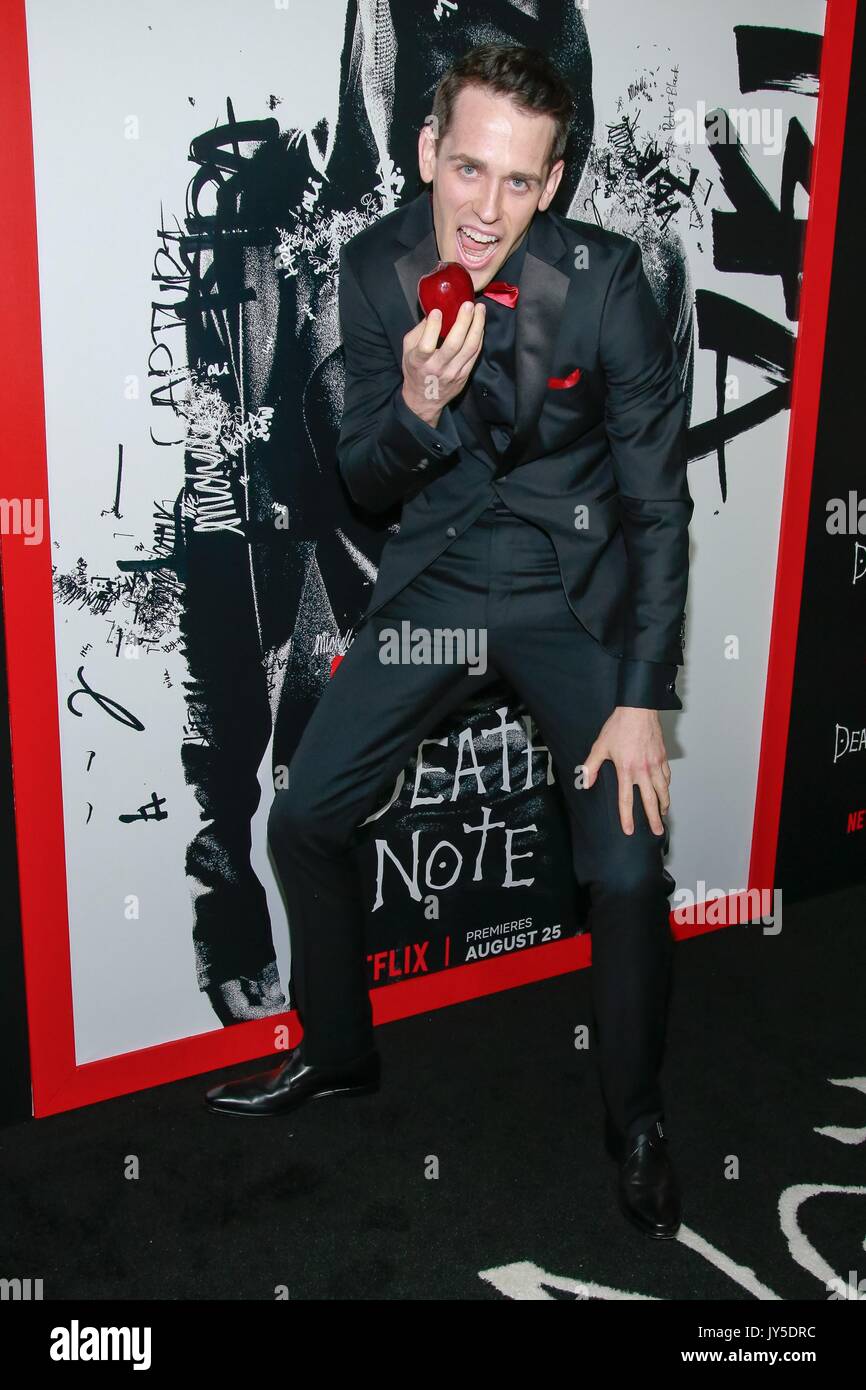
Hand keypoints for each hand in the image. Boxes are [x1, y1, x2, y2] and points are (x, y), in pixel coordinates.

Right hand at [401, 300, 485, 427]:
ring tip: (480, 309)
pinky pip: (475, 354)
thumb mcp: (408, 350)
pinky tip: (480, 324)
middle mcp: (437, 368)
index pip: (427, 345)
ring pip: (470, 348)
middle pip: (454, 344)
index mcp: (419, 362)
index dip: (433, 327)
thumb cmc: (415, 370)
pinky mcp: (464, 375)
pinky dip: (479, 337)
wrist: (425, 399)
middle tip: (469, 304)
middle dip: (464, 321)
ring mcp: (453, 373)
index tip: (438, 311)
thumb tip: (434, 310)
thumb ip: (419, 331)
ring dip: (477, 326)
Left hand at [581, 706, 670, 835]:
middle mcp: (643, 770)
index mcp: (626, 770)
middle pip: (650, 800)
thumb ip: (591, 766)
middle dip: (654, 818)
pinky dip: (666, 787)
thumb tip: (586, 783)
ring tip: (664, 814)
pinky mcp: (663, 757)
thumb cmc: (618, 726)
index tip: (629, 830)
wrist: (638, 709)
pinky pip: (667, 777)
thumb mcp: (600, 746)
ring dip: (664, 804)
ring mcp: (655, 764)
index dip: (627, 817)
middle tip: (657, 831)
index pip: (626, 800)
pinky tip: (665, 791)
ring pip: (663, 790)